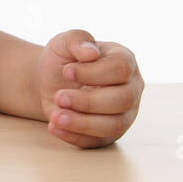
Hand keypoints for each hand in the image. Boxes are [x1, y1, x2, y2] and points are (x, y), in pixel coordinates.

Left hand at [36, 30, 143, 147]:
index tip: (66, 71)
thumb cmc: (65, 60)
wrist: (51, 82)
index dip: (93, 72)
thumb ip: (77, 39)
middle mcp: (131, 88)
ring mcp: (124, 114)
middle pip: (122, 100)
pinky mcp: (109, 133)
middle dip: (88, 101)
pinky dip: (75, 136)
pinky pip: (98, 141)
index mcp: (125, 61)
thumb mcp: (64, 42)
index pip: (121, 69)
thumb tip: (91, 52)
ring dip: (83, 123)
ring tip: (55, 115)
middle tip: (59, 96)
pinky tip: (54, 126)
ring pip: (114, 125)